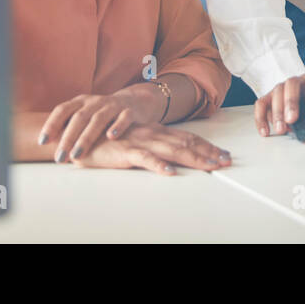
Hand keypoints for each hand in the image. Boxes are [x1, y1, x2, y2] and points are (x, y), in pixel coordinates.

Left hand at [40, 86, 162, 163]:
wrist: (135, 102)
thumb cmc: (103, 115)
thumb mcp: (86, 116)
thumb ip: (70, 127)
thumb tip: (50, 147)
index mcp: (81, 101)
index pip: (62, 110)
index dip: (52, 124)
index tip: (43, 142)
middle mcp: (95, 101)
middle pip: (79, 118)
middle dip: (67, 138)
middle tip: (59, 158)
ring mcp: (113, 105)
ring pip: (98, 119)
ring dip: (86, 137)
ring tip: (77, 155)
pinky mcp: (130, 111)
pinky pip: (124, 117)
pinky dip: (117, 126)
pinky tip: (111, 137)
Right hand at [70, 123, 231, 174]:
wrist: (78, 135)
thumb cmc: (106, 141)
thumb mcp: (134, 143)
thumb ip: (152, 148)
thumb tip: (173, 158)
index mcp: (155, 132)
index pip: (187, 138)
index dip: (207, 146)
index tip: (223, 154)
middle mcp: (152, 134)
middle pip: (186, 143)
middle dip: (209, 152)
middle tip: (227, 160)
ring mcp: (140, 142)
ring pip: (172, 150)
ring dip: (193, 158)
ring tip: (210, 166)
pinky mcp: (125, 151)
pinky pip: (144, 158)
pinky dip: (158, 165)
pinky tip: (170, 171)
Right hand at [254, 73, 304, 136]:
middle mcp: (296, 82)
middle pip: (291, 86)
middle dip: (291, 103)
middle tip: (292, 120)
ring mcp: (281, 88)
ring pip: (276, 94)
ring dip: (277, 113)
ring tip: (281, 129)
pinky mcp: (269, 98)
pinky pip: (261, 105)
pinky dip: (261, 118)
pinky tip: (266, 131)